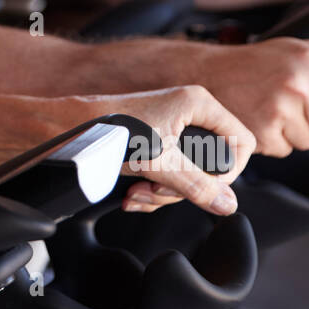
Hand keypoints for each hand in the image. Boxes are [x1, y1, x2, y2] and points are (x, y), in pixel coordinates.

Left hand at [82, 85, 254, 215]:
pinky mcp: (156, 142)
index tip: (206, 189)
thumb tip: (227, 203)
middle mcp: (189, 112)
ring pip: (189, 173)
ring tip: (139, 192)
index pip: (242, 142)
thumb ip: (196, 185)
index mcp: (198, 104)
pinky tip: (133, 192)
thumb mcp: (158, 163)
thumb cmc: (108, 131)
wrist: (67, 128)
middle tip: (159, 190)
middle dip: (184, 187)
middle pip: (212, 164)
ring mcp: (172, 127)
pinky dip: (153, 188)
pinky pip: (170, 172)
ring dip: (164, 192)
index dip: (229, 172)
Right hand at [177, 38, 308, 157]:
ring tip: (274, 109)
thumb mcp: (297, 47)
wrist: (205, 74)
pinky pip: (288, 149)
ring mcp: (280, 111)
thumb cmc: (253, 63)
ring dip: (297, 131)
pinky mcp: (263, 134)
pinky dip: (276, 140)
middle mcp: (297, 85)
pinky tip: (261, 119)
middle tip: (295, 102)